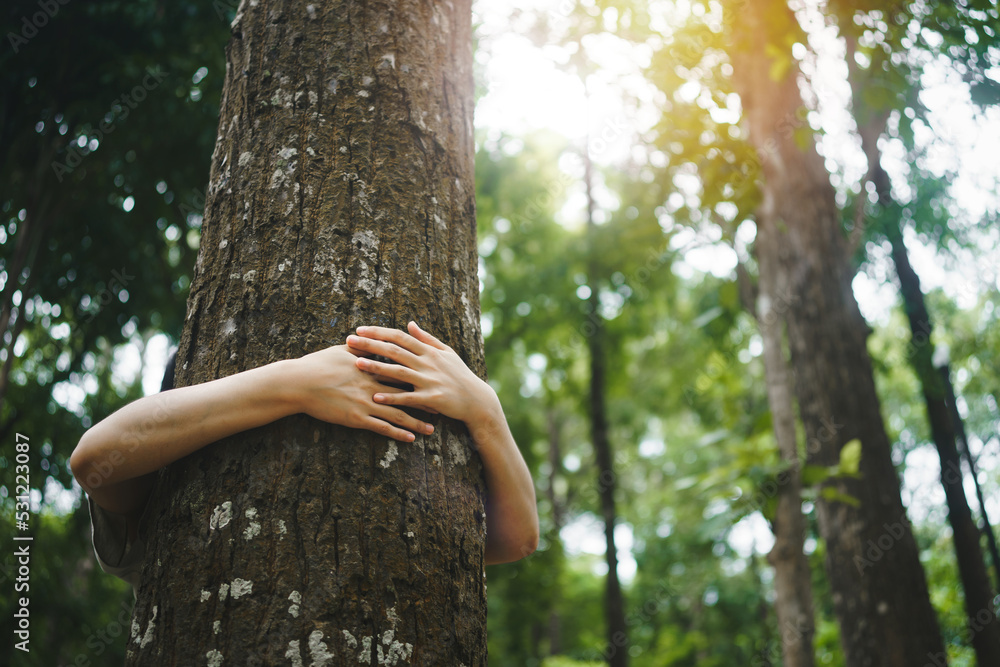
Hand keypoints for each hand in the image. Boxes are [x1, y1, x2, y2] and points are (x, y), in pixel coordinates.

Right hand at [288, 344, 434, 441]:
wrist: (299, 383)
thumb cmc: (318, 364)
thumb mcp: (342, 351)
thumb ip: (361, 349)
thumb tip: (371, 340)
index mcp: (371, 368)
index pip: (402, 372)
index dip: (420, 377)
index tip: (435, 381)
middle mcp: (373, 385)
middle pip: (406, 394)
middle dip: (426, 401)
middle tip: (443, 406)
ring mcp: (366, 403)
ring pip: (398, 414)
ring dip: (416, 423)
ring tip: (431, 429)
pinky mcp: (356, 418)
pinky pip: (381, 428)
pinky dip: (397, 434)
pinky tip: (409, 439)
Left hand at [346, 322, 495, 424]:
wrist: (476, 399)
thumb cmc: (460, 375)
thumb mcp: (447, 353)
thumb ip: (426, 338)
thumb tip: (410, 323)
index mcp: (428, 351)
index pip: (399, 337)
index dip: (379, 332)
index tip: (360, 329)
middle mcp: (427, 363)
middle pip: (394, 350)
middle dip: (370, 344)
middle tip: (349, 340)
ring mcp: (429, 380)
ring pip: (398, 372)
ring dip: (377, 367)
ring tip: (357, 364)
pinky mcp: (431, 398)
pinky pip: (408, 398)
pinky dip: (392, 397)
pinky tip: (375, 396)